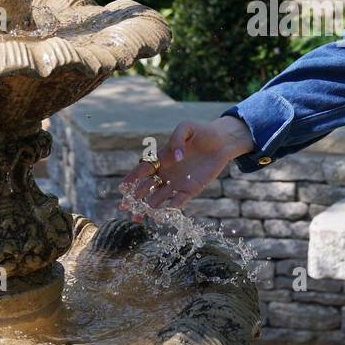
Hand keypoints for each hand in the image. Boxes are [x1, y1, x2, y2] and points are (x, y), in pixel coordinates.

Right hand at [117, 117, 254, 219]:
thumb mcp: (186, 128)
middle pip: (146, 188)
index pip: (142, 170)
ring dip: (150, 207)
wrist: (221, 141)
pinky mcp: (191, 188)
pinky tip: (164, 215)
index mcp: (160, 158)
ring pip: (159, 198)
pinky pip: (179, 200)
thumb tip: (175, 157)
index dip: (131, 178)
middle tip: (125, 208)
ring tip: (140, 217)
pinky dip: (172, 207)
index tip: (122, 187)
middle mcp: (166, 173)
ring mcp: (177, 182)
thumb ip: (177, 139)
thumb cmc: (201, 132)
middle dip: (135, 198)